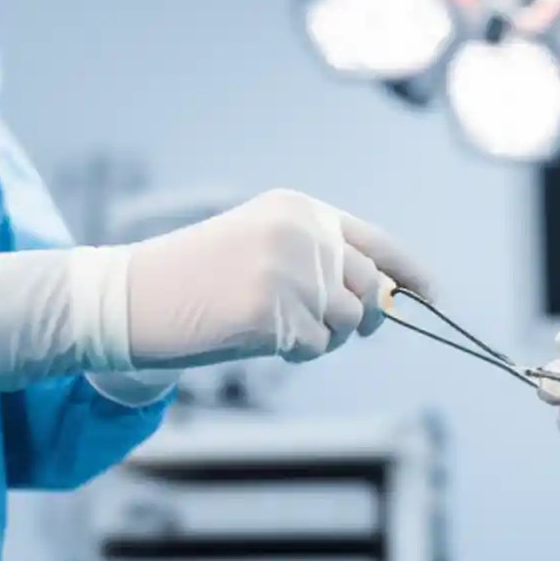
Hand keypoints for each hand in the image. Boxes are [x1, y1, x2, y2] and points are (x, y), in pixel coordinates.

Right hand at [125, 189, 430, 367]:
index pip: (376, 242)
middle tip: (314, 328)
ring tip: (270, 325)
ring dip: (321, 337)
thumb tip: (386, 299)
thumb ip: (320, 261)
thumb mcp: (261, 246)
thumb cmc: (193, 279)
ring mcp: (290, 270)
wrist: (129, 296)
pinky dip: (294, 351)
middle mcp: (303, 232)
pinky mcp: (274, 311)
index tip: (431, 295)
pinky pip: (316, 346)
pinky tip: (254, 337)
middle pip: (370, 290)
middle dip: (359, 319)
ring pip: (348, 323)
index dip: (409, 272)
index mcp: (300, 209)